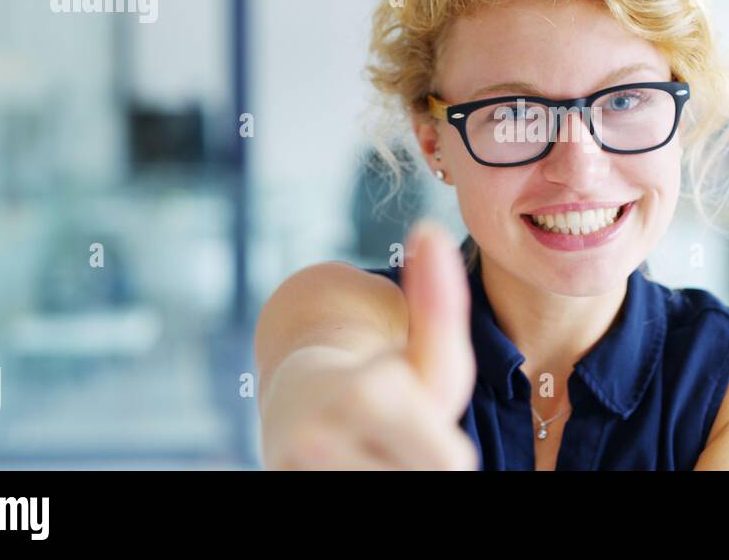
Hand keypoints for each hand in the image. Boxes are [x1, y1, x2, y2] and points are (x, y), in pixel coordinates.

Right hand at [261, 220, 478, 469]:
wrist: (303, 403)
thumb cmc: (386, 380)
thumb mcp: (429, 344)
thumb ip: (439, 299)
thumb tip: (430, 229)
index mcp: (367, 394)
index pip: (451, 465)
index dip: (446, 453)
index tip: (423, 429)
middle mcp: (319, 439)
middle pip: (418, 483)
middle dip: (416, 467)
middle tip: (396, 444)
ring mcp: (294, 470)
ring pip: (382, 487)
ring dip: (388, 475)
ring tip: (377, 455)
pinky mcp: (277, 487)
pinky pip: (343, 498)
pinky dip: (367, 478)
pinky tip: (363, 462)